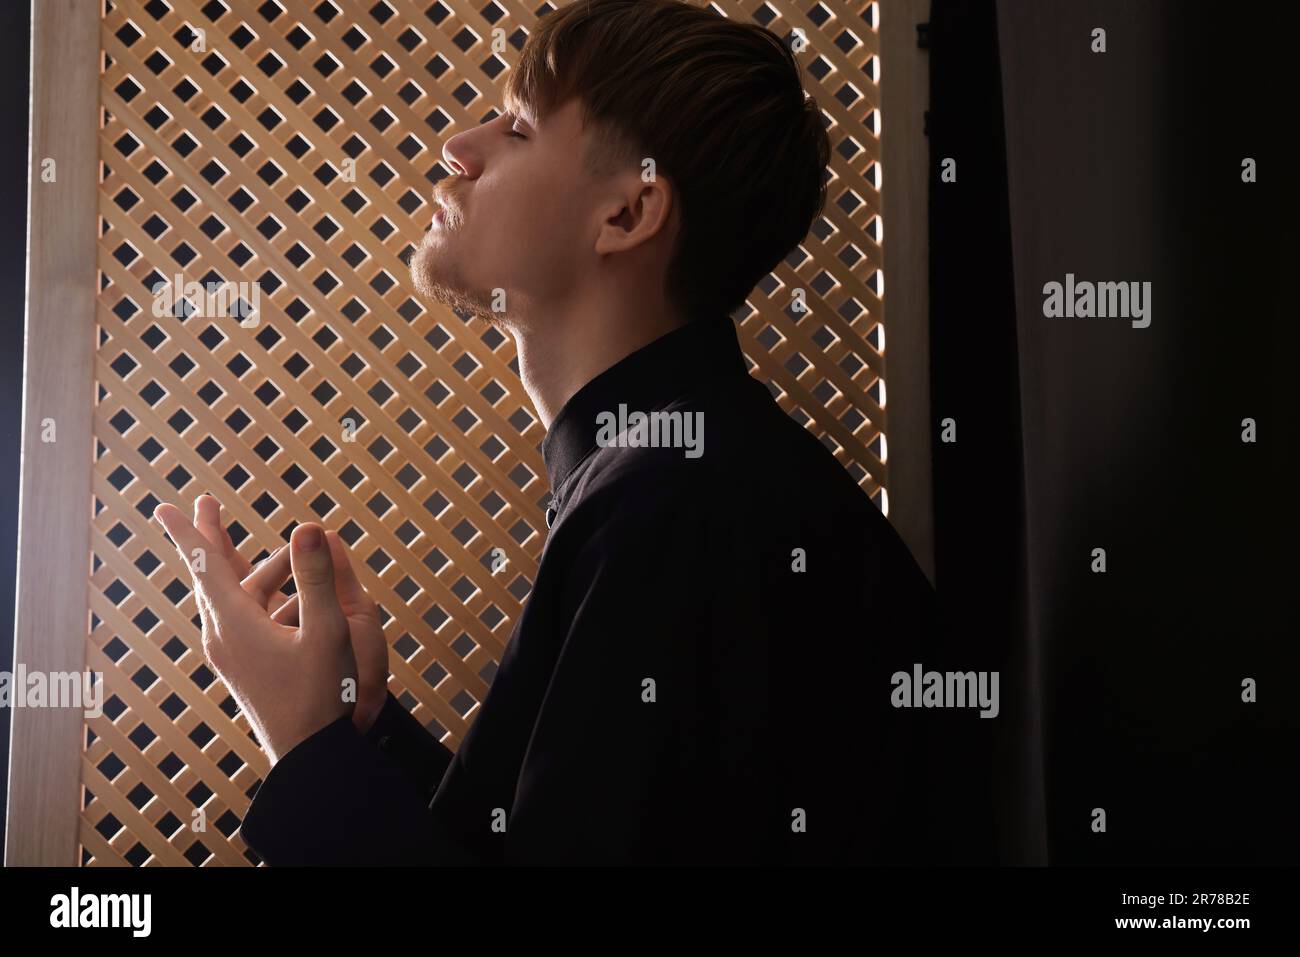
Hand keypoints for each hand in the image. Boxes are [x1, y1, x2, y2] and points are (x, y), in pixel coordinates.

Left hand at [189, 495, 389, 734]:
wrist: (310, 755)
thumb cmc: (323, 695)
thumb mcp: (328, 631)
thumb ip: (317, 577)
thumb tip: (307, 527)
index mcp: (236, 624)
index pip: (207, 565)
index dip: (190, 532)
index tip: (166, 507)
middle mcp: (223, 637)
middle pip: (211, 577)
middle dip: (209, 539)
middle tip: (203, 506)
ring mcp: (230, 655)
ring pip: (228, 598)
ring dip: (243, 568)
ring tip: (275, 553)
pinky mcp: (241, 668)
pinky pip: (237, 617)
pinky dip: (251, 594)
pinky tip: (271, 596)